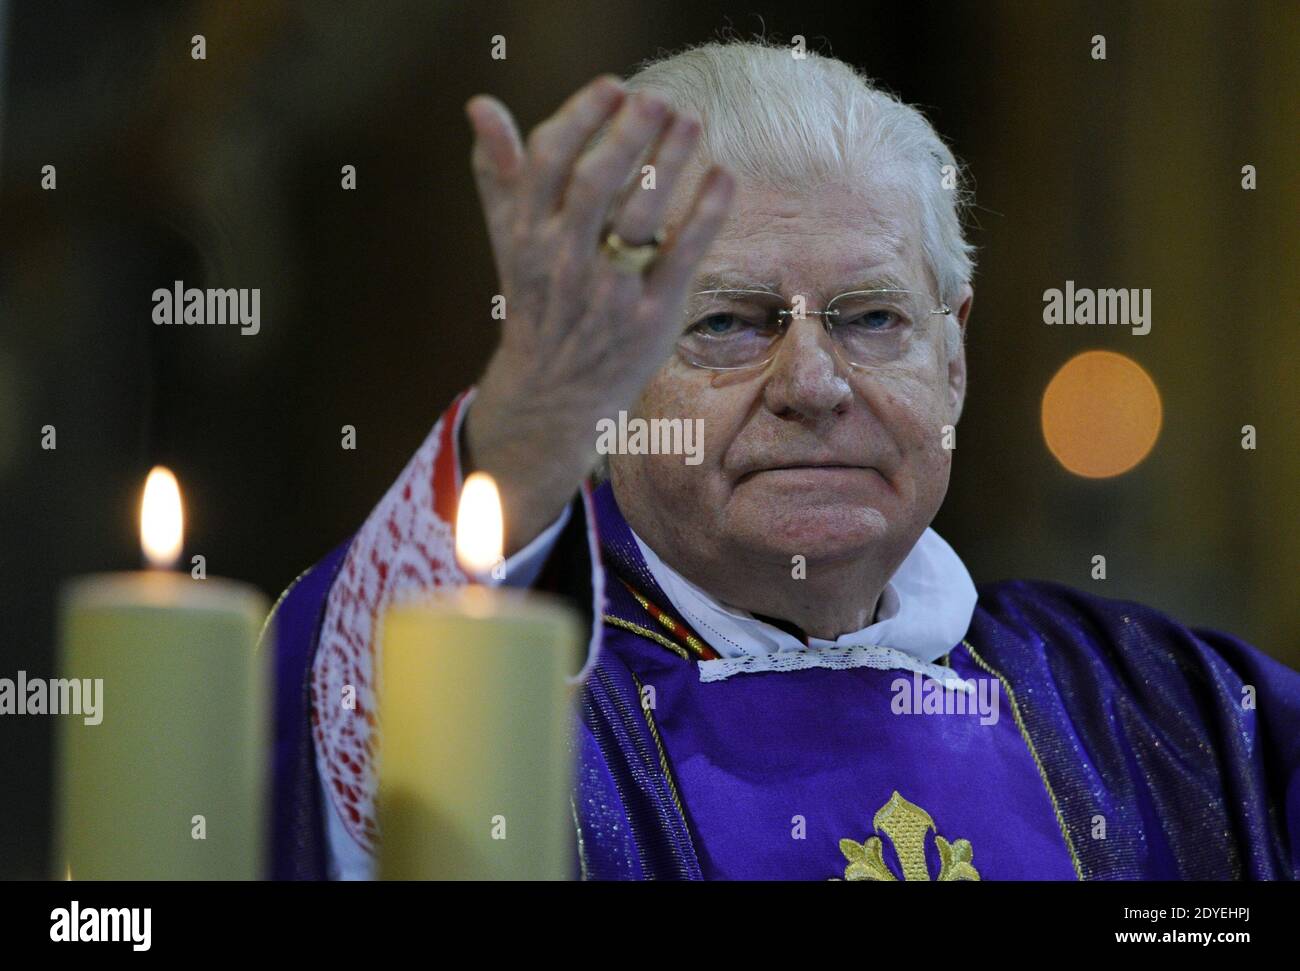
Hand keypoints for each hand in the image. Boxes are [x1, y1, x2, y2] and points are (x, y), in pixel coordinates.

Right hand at [461, 75, 735, 553]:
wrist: (553, 394)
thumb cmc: (537, 300)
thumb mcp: (509, 239)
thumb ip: (498, 171)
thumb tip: (479, 105)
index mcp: (527, 234)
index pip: (548, 161)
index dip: (581, 117)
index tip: (613, 87)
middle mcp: (564, 261)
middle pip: (596, 183)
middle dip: (628, 134)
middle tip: (658, 97)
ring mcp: (609, 290)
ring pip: (641, 216)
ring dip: (669, 162)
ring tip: (690, 120)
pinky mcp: (651, 315)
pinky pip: (683, 255)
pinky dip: (706, 213)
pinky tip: (723, 176)